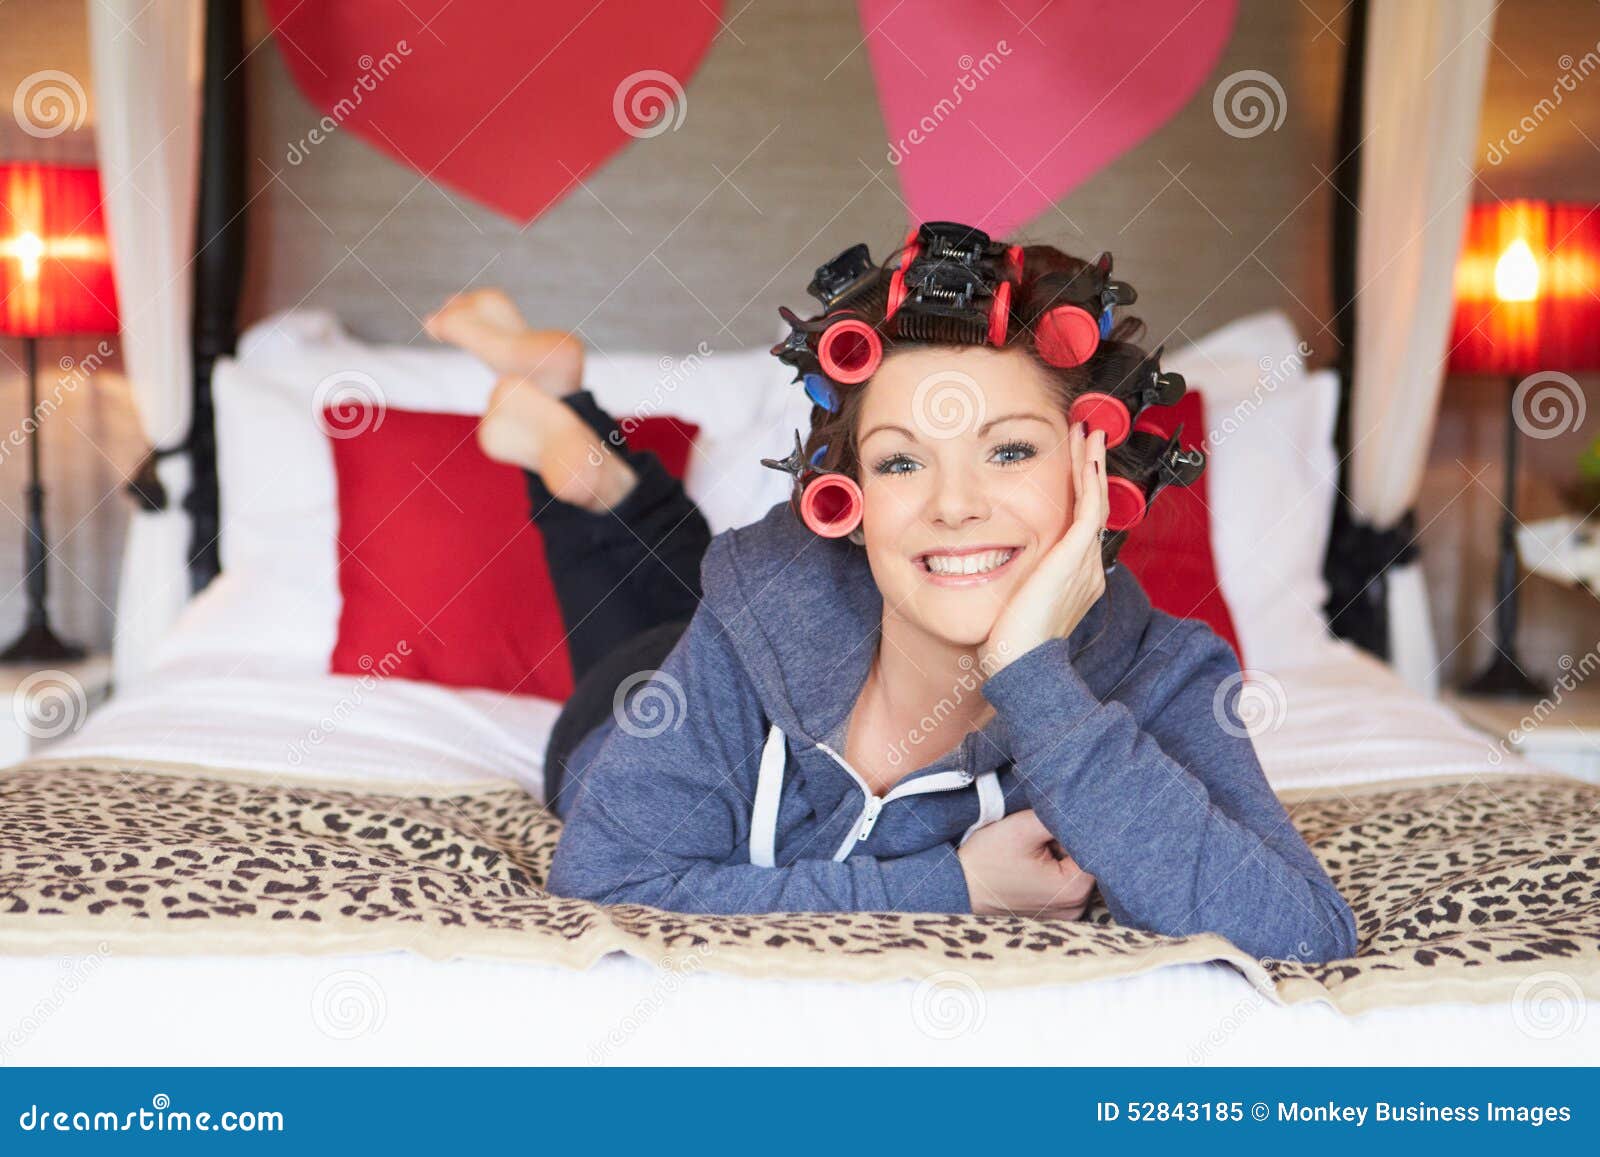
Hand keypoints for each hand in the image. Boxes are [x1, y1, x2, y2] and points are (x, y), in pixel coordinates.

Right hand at [957, 809, 1095, 918]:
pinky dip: (1053, 870)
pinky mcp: (1052, 915)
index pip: (1097, 849)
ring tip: (1033, 851)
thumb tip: (1085, 810)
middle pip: (1087, 862)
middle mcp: (1075, 909)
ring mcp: (1064, 916)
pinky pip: (1064, 884)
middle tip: (1039, 837)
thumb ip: (1060, 816)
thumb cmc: (986, 860)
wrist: (956, 886)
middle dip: (1069, 843)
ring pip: (1075, 871)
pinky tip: (1031, 865)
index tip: (1056, 822)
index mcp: (1074, 890)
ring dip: (1061, 856)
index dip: (1077, 830)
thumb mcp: (1023, 828)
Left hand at [980, 422, 1108, 674]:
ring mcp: (1084, 563)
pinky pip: (1089, 506)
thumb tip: (987, 571)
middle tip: (1086, 437)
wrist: (1018, 666)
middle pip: (1092, 508)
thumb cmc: (1008, 645)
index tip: (1072, 467)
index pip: (1080, 527)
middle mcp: (1086, 569)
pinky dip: (1088, 475)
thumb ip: (1013, 584)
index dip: (1079, 494)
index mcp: (1075, 580)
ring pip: (1094, 501)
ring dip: (1090, 464)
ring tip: (1086, 433)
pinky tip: (1085, 451)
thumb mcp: (1012, 605)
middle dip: (1089, 470)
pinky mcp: (1075, 557)